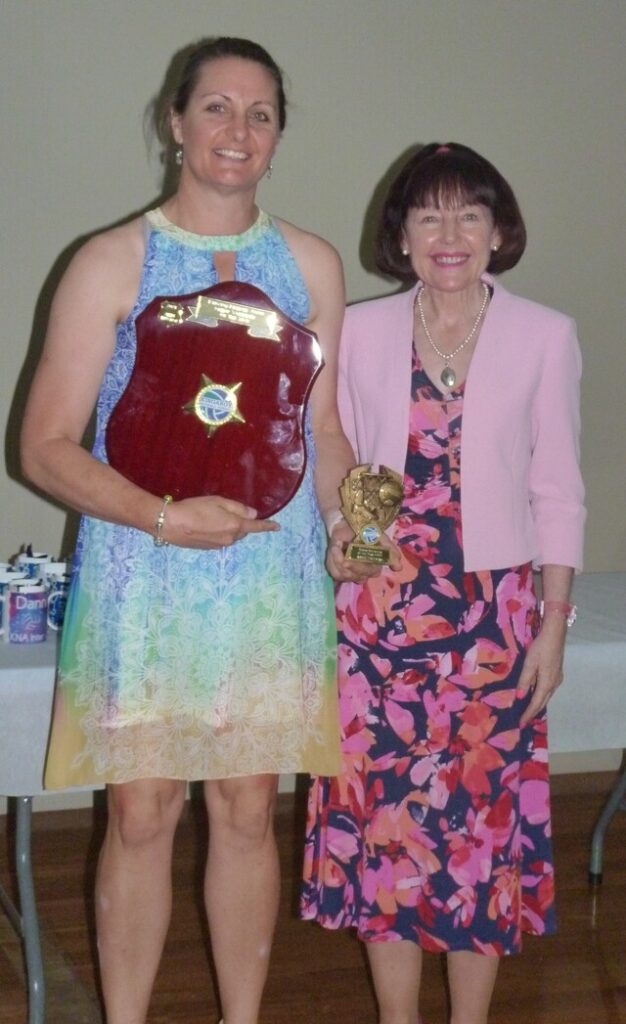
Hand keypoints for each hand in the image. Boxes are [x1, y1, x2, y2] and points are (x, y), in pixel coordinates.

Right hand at [162, 495, 278, 549]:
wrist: (170, 524)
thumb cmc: (195, 508)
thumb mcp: (218, 502)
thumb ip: (237, 508)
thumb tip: (253, 513)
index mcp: (234, 526)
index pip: (255, 527)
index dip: (267, 526)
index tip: (277, 527)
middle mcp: (229, 539)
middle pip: (242, 532)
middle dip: (241, 523)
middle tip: (228, 512)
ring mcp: (218, 546)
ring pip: (230, 536)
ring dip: (228, 528)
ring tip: (213, 517)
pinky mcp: (207, 549)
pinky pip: (220, 540)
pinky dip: (218, 533)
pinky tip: (205, 525)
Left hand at [325, 519, 401, 582]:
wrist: (345, 524)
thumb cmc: (363, 531)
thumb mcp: (379, 537)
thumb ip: (389, 550)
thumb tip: (399, 568)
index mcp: (374, 566)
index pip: (372, 572)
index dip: (364, 566)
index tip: (359, 554)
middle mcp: (362, 573)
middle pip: (358, 577)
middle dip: (351, 564)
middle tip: (345, 549)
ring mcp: (349, 574)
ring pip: (345, 576)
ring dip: (339, 561)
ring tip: (337, 547)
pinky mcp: (336, 571)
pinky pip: (334, 573)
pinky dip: (332, 561)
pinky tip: (334, 550)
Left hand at [517, 615, 566, 726]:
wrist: (555, 634)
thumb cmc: (541, 647)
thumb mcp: (529, 663)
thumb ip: (525, 681)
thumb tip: (519, 697)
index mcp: (547, 683)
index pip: (536, 704)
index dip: (528, 714)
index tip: (521, 724)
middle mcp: (554, 684)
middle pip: (542, 702)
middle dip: (533, 712)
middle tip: (523, 721)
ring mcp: (557, 678)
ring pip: (546, 696)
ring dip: (537, 704)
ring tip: (527, 711)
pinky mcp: (557, 673)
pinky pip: (548, 689)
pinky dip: (541, 696)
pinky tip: (535, 695)